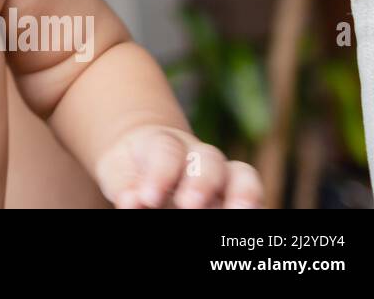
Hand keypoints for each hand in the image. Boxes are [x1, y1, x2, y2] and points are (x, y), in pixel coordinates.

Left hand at [95, 125, 264, 207]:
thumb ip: (126, 186)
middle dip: (201, 182)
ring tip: (238, 213)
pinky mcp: (235, 194)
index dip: (159, 174)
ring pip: (241, 174)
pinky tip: (245, 230)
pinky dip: (253, 206)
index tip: (147, 198)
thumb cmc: (131, 169)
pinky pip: (253, 197)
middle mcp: (198, 156)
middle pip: (208, 159)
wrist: (147, 164)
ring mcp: (221, 174)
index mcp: (164, 143)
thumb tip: (131, 202)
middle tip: (188, 205)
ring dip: (242, 194)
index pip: (166, 151)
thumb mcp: (119, 173)